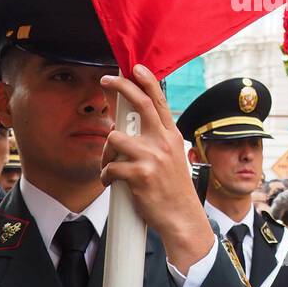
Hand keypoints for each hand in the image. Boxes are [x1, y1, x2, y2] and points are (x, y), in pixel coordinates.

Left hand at [100, 67, 214, 271]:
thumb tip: (136, 128)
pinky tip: (111, 183)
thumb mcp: (173, 158)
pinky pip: (110, 167)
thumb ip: (158, 140)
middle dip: (120, 86)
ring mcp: (152, 157)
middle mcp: (163, 142)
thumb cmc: (174, 190)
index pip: (159, 101)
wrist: (182, 219)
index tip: (135, 67)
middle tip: (105, 80)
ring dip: (106, 153)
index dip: (146, 81)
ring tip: (110, 165)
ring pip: (114, 138)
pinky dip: (106, 176)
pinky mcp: (140, 174)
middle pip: (139, 104)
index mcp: (171, 136)